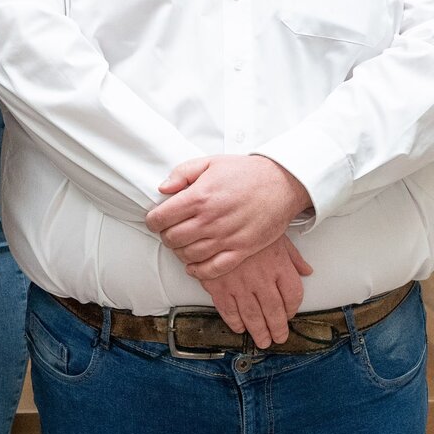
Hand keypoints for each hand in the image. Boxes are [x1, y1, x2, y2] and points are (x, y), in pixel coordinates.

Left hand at [145, 154, 312, 278]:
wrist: (281, 183)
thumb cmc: (245, 172)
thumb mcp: (210, 162)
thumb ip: (182, 173)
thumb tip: (163, 189)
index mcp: (199, 197)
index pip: (161, 218)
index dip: (153, 221)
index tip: (156, 220)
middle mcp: (209, 220)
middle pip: (172, 239)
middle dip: (166, 236)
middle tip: (170, 231)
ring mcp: (226, 237)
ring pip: (189, 255)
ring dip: (180, 253)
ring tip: (183, 244)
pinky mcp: (241, 250)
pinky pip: (213, 269)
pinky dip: (199, 271)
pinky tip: (193, 265)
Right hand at [200, 236, 312, 348]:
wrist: (213, 220)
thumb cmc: (247, 225)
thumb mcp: (276, 235)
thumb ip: (293, 257)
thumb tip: (307, 271)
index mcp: (278, 265)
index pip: (293, 295)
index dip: (293, 309)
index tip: (289, 314)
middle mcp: (261, 278)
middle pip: (275, 312)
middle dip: (277, 329)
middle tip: (278, 338)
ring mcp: (239, 284)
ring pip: (253, 316)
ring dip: (259, 331)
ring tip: (262, 340)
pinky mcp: (218, 286)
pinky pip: (228, 311)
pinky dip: (234, 322)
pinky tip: (239, 327)